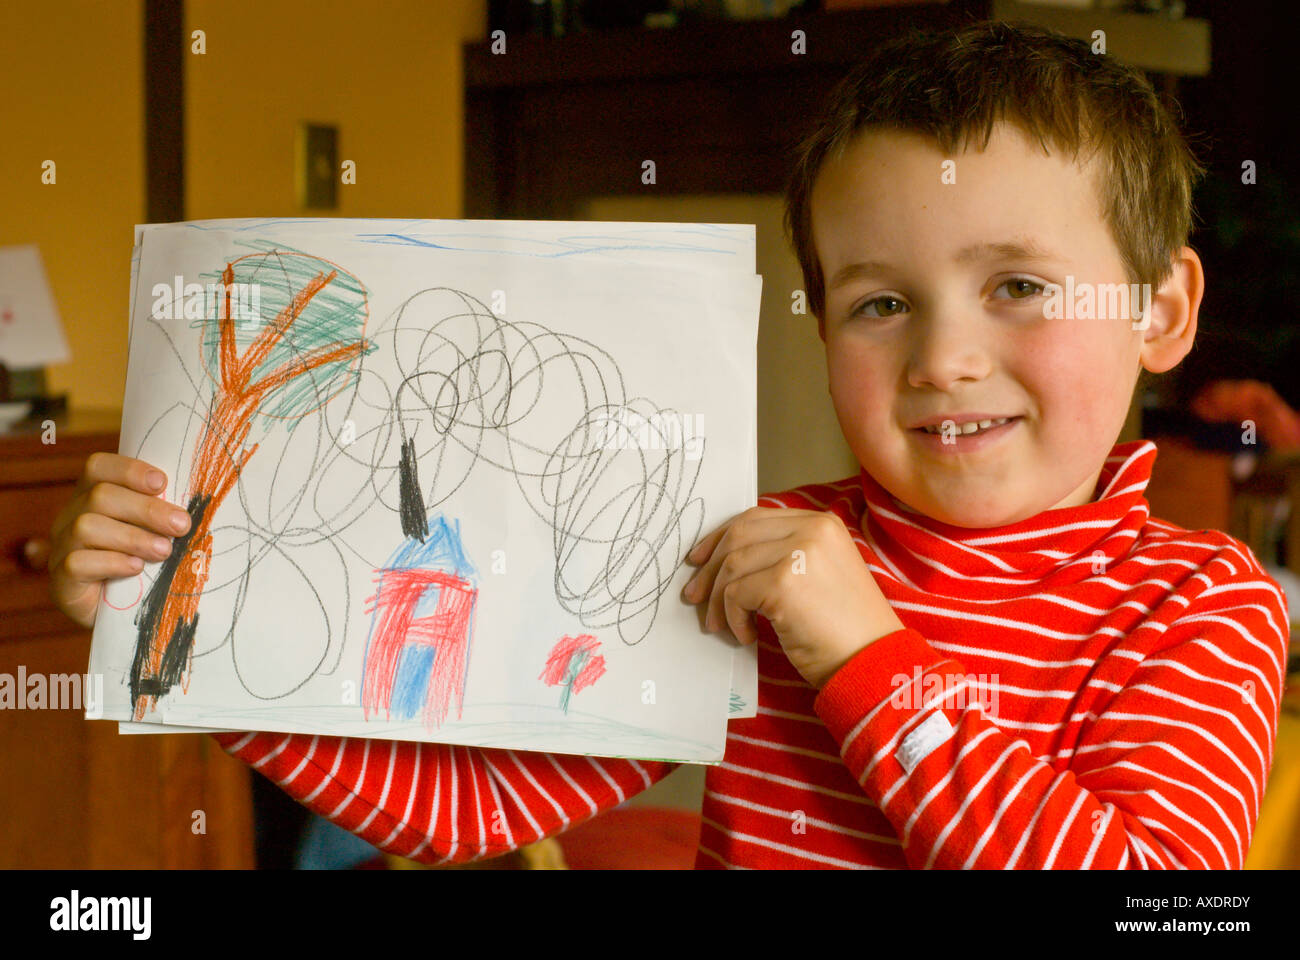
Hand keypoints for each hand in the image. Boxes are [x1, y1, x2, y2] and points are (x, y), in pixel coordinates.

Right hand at [48, 452, 191, 629]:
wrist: (125, 616)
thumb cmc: (147, 566)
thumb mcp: (157, 534)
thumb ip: (164, 514)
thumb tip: (197, 501)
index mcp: (92, 496)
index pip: (98, 467)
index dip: (129, 469)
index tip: (162, 483)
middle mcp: (70, 517)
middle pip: (99, 496)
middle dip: (146, 509)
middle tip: (181, 525)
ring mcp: (61, 548)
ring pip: (86, 527)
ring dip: (132, 537)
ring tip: (164, 551)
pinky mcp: (61, 582)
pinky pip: (77, 563)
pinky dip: (111, 562)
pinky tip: (136, 568)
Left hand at [680, 507, 903, 688]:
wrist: (873, 661)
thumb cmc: (845, 630)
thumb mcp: (819, 575)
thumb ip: (784, 555)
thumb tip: (724, 560)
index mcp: (822, 524)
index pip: (755, 519)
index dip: (721, 538)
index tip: (699, 561)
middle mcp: (812, 529)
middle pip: (738, 536)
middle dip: (709, 568)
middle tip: (694, 596)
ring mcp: (799, 553)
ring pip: (732, 565)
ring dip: (717, 600)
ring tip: (720, 625)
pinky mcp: (783, 582)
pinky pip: (735, 594)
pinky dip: (731, 618)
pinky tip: (746, 637)